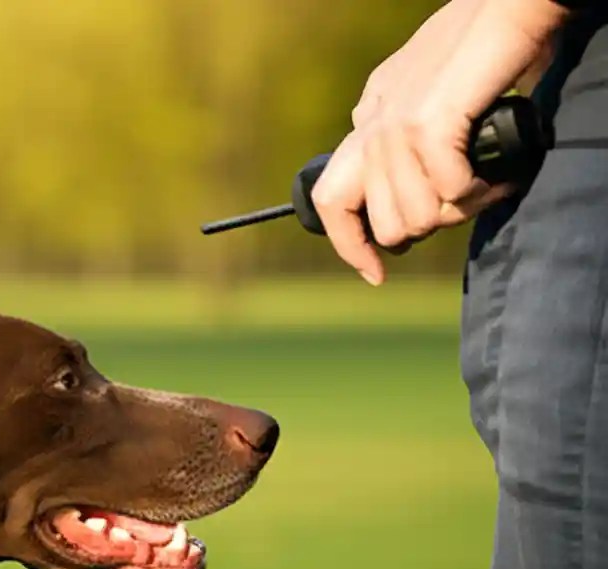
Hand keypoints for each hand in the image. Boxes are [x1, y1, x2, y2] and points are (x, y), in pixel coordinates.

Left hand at [312, 0, 569, 285]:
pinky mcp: (426, 122)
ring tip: (485, 181)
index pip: (331, 202)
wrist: (506, 3)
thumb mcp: (431, 96)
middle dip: (429, 226)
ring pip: (414, 218)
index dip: (351, 246)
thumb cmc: (483, 50)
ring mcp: (394, 125)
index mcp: (368, 120)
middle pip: (383, 223)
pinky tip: (495, 172)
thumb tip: (413, 193)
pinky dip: (480, 190)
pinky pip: (448, 192)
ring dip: (460, 210)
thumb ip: (411, 135)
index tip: (374, 274)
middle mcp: (371, 124)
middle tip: (465, 199)